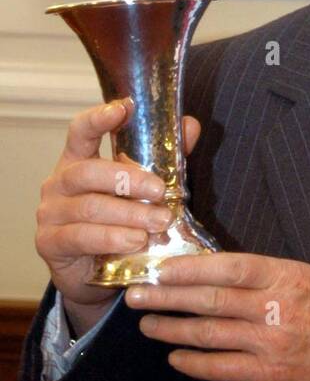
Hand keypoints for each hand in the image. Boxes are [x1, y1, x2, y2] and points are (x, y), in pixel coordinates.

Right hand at [36, 98, 200, 310]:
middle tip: (161, 191)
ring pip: (89, 207)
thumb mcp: (140, 189)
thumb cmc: (117, 220)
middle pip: (88, 172)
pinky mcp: (48, 243)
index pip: (80, 131)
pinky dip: (111, 238)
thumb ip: (164, 159)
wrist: (91, 272)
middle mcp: (58, 183)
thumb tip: (190, 125)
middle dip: (128, 180)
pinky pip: (81, 238)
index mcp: (77, 160)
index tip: (123, 108)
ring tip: (158, 222)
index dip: (98, 118)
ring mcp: (49, 213)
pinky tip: (135, 241)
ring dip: (128, 215)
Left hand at [125, 252, 309, 380]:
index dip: (189, 268)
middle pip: (209, 300)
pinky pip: (223, 368)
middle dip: (166, 298)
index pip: (228, 267)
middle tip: (135, 295)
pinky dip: (194, 363)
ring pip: (210, 334)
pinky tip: (175, 358)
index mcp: (283, 275)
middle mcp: (275, 306)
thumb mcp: (302, 275)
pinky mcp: (272, 374)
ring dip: (172, 329)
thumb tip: (211, 270)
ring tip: (147, 325)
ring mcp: (272, 342)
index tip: (160, 269)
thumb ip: (262, 274)